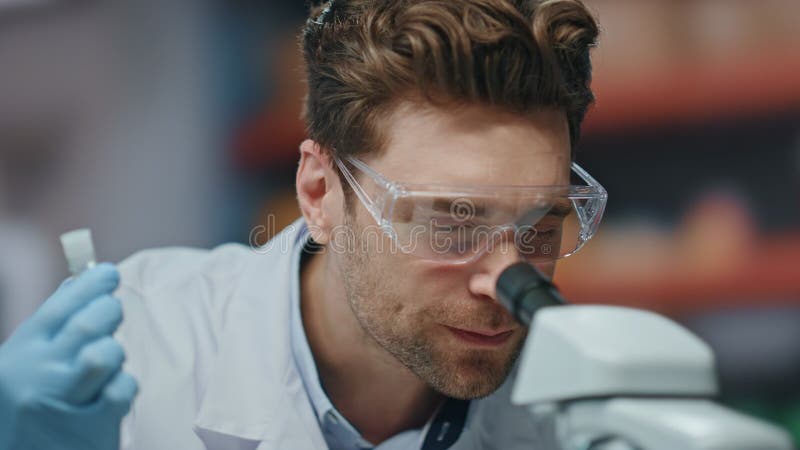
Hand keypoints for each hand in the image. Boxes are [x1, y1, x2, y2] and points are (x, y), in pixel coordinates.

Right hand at [0, 263, 137, 449]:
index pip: (59, 307)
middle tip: (113, 313)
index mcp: (19, 353)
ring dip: (115, 350)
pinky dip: (125, 383)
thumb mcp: (24, 366)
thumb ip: (50, 328)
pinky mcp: (91, 427)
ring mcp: (63, 401)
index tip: (110, 273)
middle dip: (109, 311)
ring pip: (106, 353)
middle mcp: (37, 375)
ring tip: (108, 359)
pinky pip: (123, 387)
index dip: (90, 286)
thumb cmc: (31, 410)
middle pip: (87, 324)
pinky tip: (113, 390)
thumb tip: (79, 281)